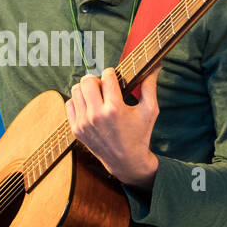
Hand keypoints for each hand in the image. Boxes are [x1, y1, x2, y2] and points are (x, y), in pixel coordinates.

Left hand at [65, 66, 160, 187]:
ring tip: (97, 97)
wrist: (126, 162)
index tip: (115, 77)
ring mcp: (84, 123)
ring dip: (86, 89)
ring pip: (76, 90)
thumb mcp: (150, 110)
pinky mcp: (76, 129)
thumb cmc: (140, 135)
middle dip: (97, 79)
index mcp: (115, 108)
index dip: (112, 73)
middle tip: (104, 87)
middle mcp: (97, 115)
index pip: (107, 76)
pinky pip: (70, 104)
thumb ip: (150, 86)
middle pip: (87, 80)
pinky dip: (79, 102)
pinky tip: (90, 107)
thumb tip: (156, 65)